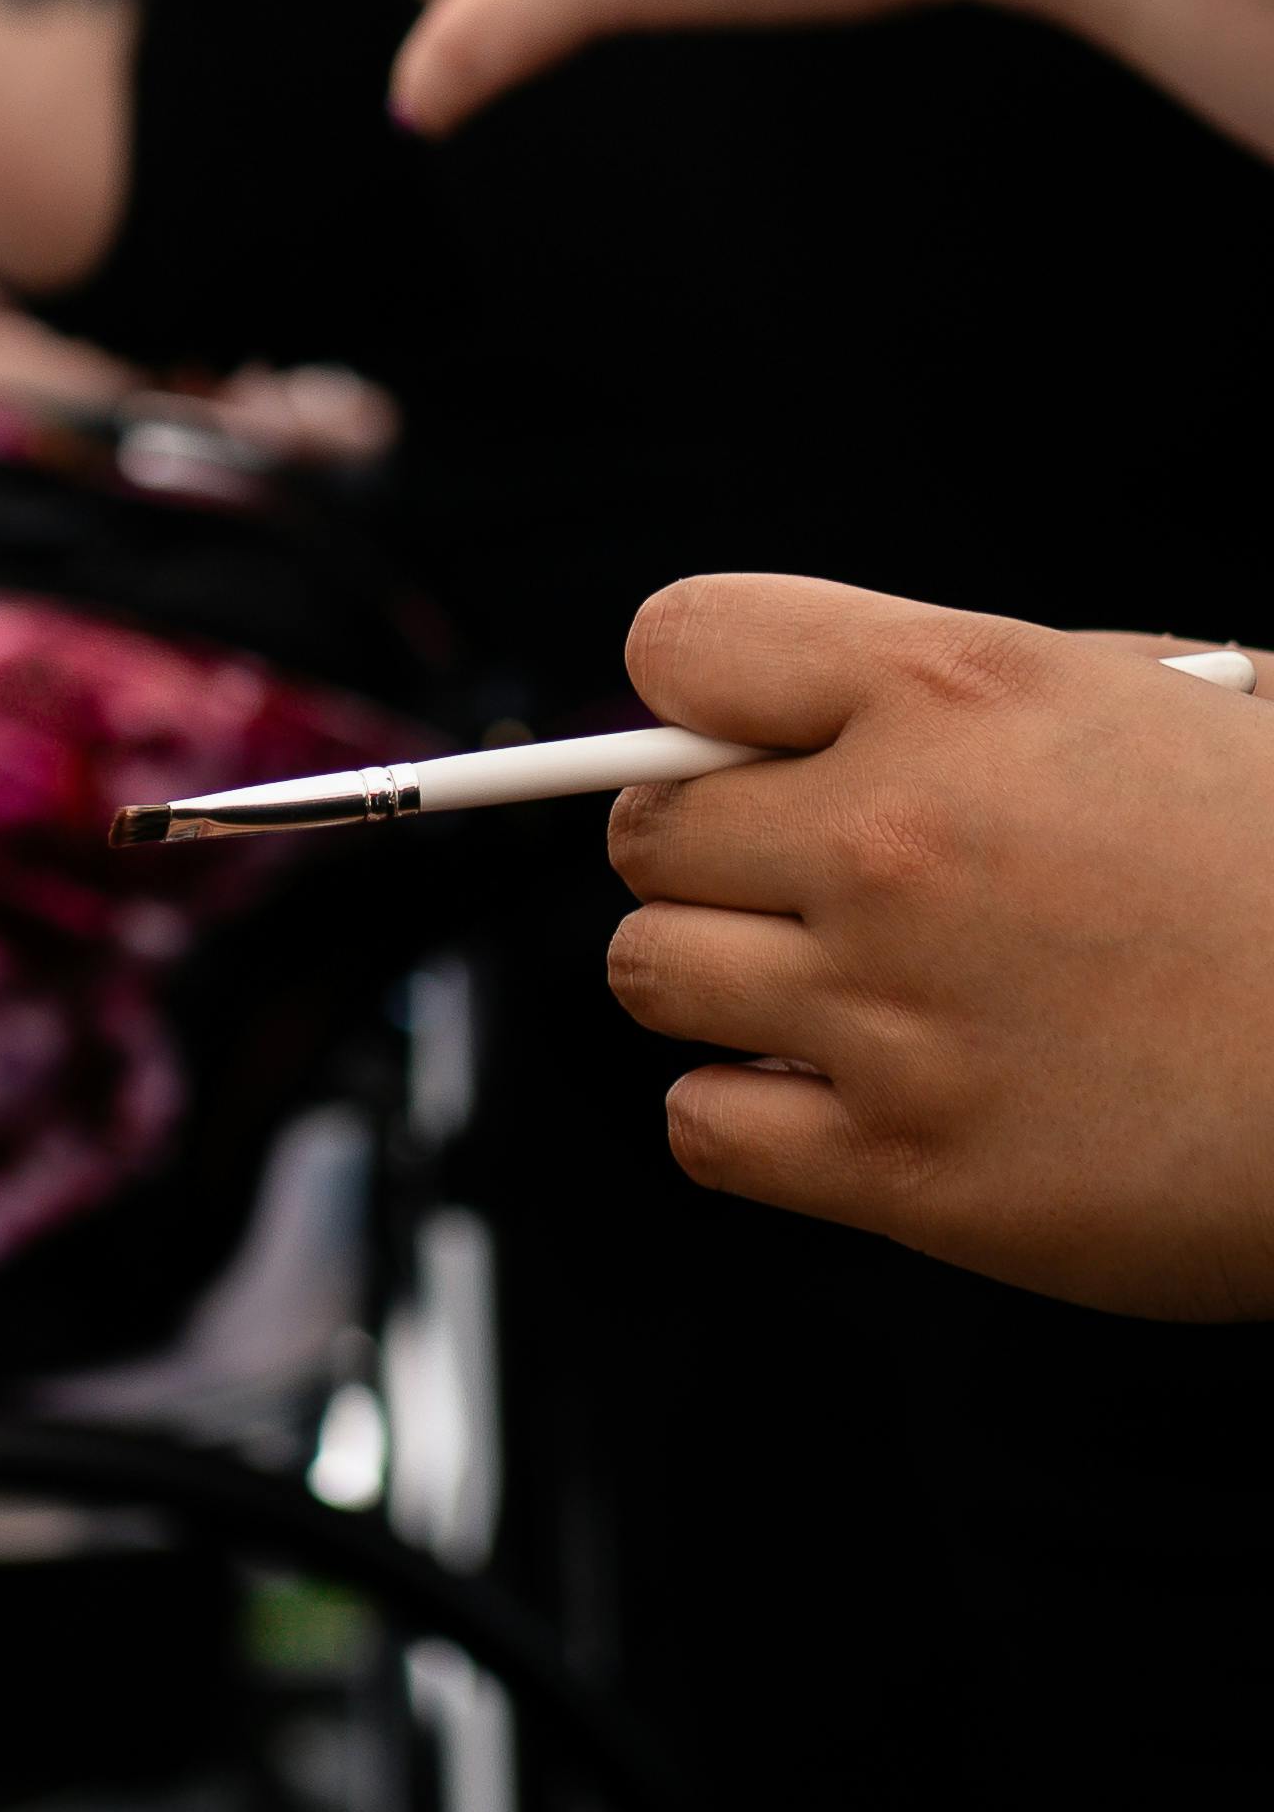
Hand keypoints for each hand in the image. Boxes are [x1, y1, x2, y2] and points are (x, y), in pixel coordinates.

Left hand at [605, 575, 1273, 1311]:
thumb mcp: (1163, 698)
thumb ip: (965, 687)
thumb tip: (806, 707)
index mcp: (957, 689)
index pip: (680, 642)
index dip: (699, 695)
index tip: (742, 742)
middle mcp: (896, 838)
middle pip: (648, 830)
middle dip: (716, 853)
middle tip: (815, 887)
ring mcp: (891, 1011)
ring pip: (652, 971)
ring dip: (723, 982)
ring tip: (841, 993)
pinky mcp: (911, 1169)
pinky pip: (706, 1125)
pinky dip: (748, 1115)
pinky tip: (841, 1096)